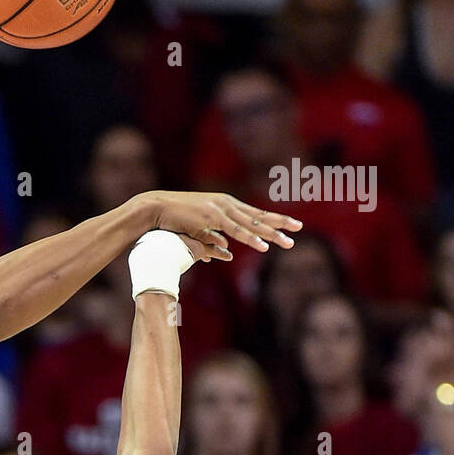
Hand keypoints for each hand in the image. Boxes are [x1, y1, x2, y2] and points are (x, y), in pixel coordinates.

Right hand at [132, 191, 301, 259]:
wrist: (154, 208)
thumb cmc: (172, 219)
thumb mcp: (197, 228)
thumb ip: (213, 238)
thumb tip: (224, 250)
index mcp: (224, 205)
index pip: (254, 213)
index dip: (273, 219)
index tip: (290, 224)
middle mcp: (226, 204)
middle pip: (258, 216)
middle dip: (280, 223)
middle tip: (299, 228)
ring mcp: (220, 210)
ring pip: (252, 224)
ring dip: (271, 233)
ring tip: (288, 242)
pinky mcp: (212, 218)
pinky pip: (236, 231)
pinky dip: (252, 239)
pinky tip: (264, 246)